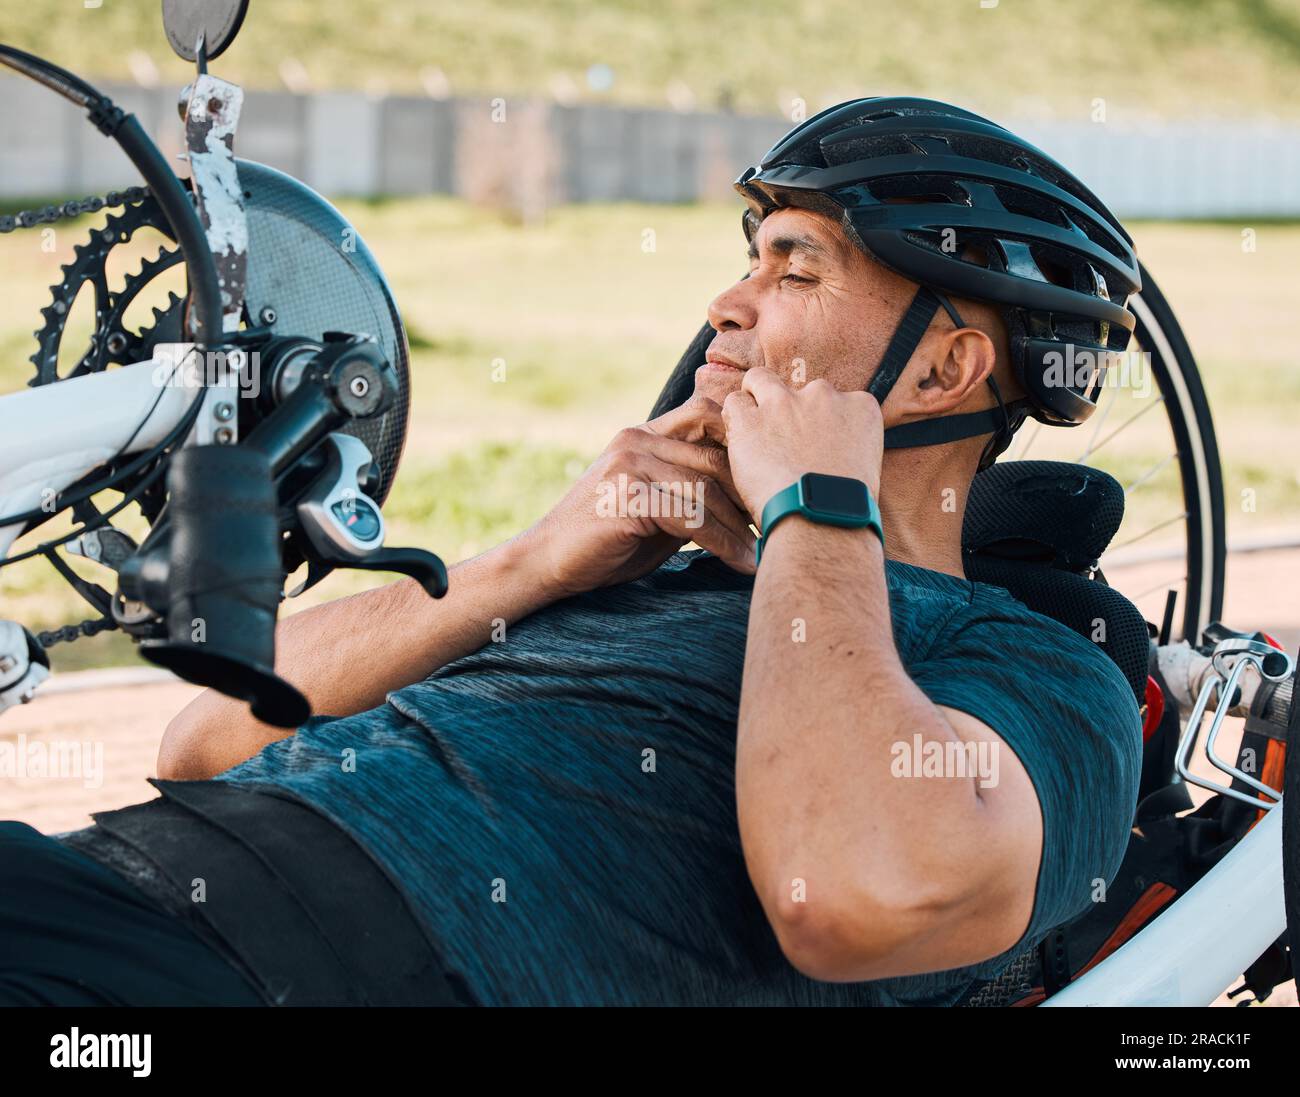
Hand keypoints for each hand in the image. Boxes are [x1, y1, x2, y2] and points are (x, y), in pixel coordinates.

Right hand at [521, 396, 757, 597]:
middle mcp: (637, 439)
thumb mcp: (656, 508)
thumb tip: (751, 497)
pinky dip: (722, 544)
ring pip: (706, 489)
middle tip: (782, 525)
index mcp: (645, 434)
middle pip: (715, 457)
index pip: (709, 416)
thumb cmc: (606, 542)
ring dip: (742, 527)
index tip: (778, 481)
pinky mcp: (627, 495)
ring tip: (766, 554)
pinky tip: (740, 563)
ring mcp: (629, 463)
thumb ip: (691, 492)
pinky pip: (690, 517)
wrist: (547, 564)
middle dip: (751, 495)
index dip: (747, 445)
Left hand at [722, 369, 883, 523]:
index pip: (836, 399)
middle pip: (799, 389)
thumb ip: (848, 444)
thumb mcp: (864, 466)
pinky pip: (734, 402)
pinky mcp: (751, 419)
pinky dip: (733, 420)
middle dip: (789, 410)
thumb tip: (832, 451)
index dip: (820, 420)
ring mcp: (786, 403)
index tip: (814, 443)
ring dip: (756, 400)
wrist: (822, 519)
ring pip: (760, 380)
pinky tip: (739, 442)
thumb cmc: (844, 507)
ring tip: (754, 430)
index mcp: (860, 406)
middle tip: (782, 441)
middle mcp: (825, 395)